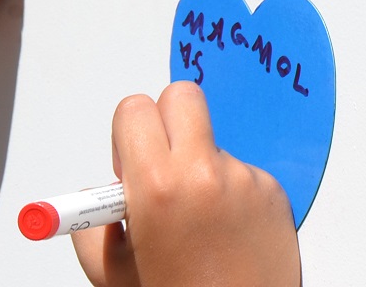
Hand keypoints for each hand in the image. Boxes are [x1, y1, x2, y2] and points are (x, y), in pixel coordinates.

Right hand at [73, 83, 298, 286]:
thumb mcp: (110, 271)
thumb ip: (91, 223)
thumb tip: (95, 194)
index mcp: (157, 187)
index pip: (135, 109)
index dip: (127, 134)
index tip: (130, 163)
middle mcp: (204, 174)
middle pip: (181, 97)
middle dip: (166, 122)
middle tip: (162, 162)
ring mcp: (244, 181)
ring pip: (212, 143)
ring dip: (200, 167)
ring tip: (199, 224)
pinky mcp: (274, 193)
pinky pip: (242, 172)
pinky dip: (231, 193)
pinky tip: (226, 233)